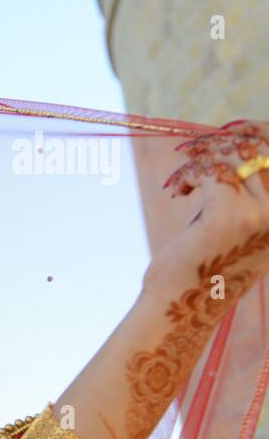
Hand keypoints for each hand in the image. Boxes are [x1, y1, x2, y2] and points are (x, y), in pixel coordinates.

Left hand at [142, 120, 268, 324]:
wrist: (182, 306)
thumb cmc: (202, 268)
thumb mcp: (238, 230)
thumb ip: (248, 196)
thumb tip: (240, 146)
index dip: (258, 133)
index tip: (229, 132)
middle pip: (261, 150)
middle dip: (223, 143)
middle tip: (194, 153)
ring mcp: (259, 216)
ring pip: (234, 157)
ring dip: (201, 159)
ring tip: (183, 182)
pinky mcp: (228, 216)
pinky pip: (210, 171)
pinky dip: (190, 174)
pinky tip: (178, 191)